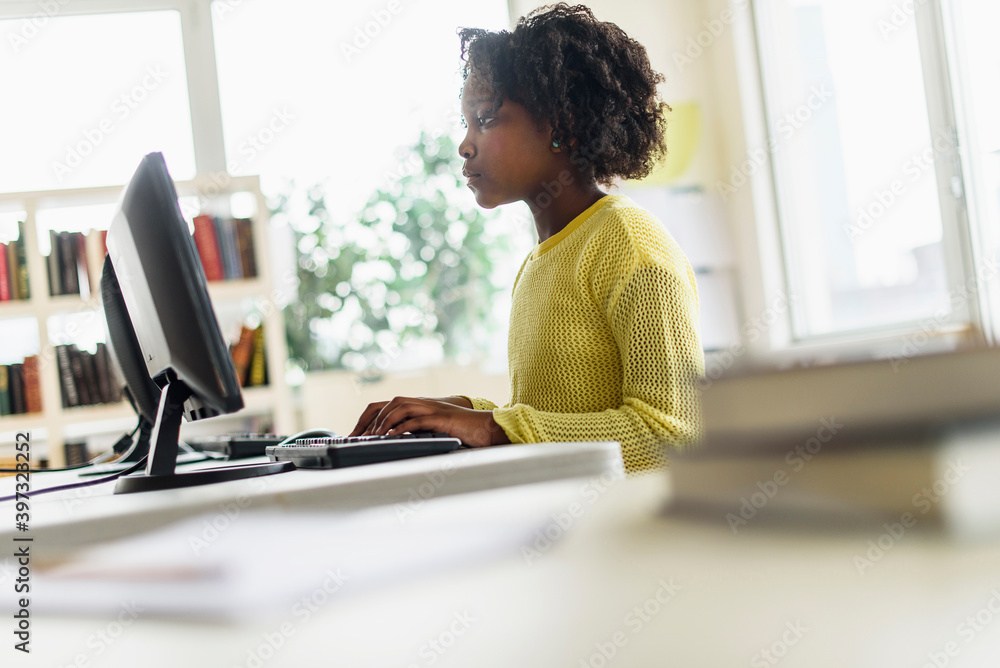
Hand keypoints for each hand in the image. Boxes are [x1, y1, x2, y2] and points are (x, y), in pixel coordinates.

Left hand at [349, 396, 508, 447]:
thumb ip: (416, 432)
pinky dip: (402, 427)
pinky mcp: (441, 418)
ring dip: (384, 421)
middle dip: (370, 420)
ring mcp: (432, 409)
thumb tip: (395, 443)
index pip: (386, 405)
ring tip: (373, 437)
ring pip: (400, 406)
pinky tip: (391, 437)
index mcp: (420, 406)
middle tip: (357, 437)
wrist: (488, 428)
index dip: (368, 418)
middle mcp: (423, 404)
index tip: (354, 434)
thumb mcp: (434, 430)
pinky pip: (417, 419)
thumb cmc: (464, 432)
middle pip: (389, 403)